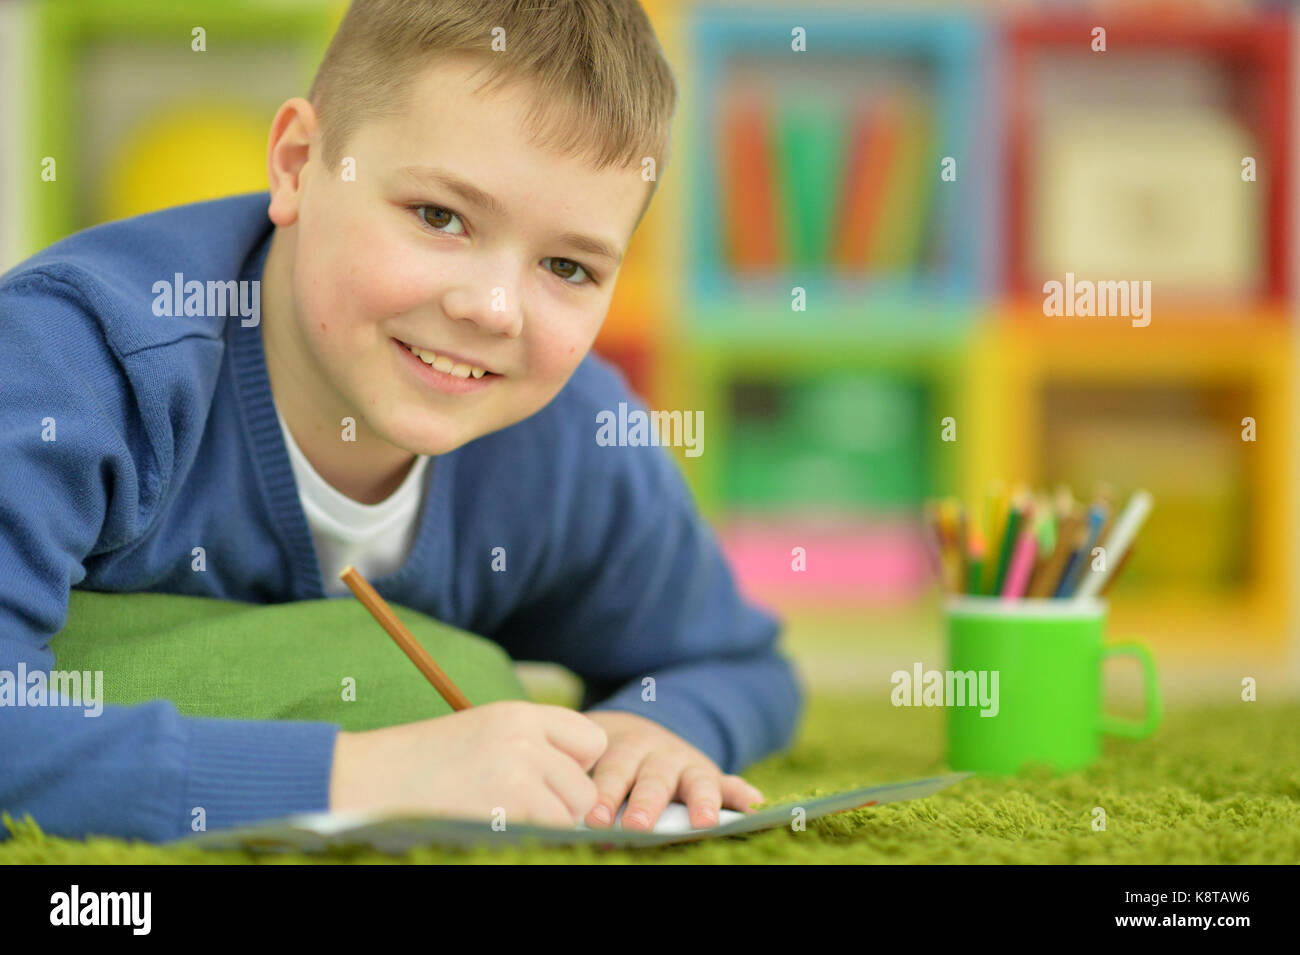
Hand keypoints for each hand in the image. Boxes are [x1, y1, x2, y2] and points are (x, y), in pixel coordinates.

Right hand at [329, 700, 606, 827]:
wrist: (368, 782)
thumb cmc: (421, 765)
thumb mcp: (481, 733)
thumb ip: (531, 744)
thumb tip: (580, 780)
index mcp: (518, 714)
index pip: (591, 738)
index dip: (577, 766)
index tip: (552, 782)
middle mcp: (525, 738)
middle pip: (585, 784)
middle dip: (563, 805)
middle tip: (523, 812)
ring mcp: (518, 773)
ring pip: (572, 813)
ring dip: (549, 825)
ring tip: (506, 819)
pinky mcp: (508, 809)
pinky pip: (550, 833)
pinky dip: (533, 838)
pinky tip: (498, 829)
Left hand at [581, 710, 764, 830]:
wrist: (636, 729)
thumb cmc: (606, 757)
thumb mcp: (592, 760)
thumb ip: (583, 786)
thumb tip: (567, 826)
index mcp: (621, 747)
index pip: (610, 770)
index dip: (602, 794)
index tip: (593, 820)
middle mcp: (656, 753)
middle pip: (650, 778)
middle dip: (645, 803)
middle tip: (636, 826)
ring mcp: (687, 764)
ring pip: (695, 781)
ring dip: (699, 802)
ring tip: (702, 822)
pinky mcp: (712, 776)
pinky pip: (730, 784)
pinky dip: (743, 794)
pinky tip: (756, 806)